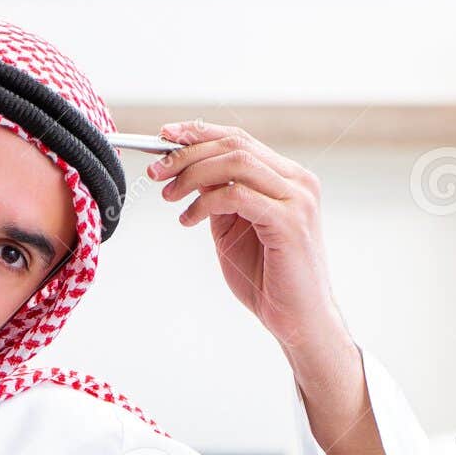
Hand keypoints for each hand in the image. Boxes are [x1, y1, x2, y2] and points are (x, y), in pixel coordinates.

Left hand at [148, 119, 348, 360]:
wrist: (299, 321)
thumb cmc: (268, 281)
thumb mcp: (234, 231)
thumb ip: (218, 200)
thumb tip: (190, 174)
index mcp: (287, 178)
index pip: (239, 140)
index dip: (199, 133)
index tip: (164, 137)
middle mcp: (297, 181)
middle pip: (235, 145)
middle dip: (188, 153)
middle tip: (157, 171)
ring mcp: (297, 198)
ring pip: (236, 163)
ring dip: (193, 174)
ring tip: (169, 196)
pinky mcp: (289, 221)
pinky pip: (237, 196)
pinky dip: (205, 203)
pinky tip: (188, 220)